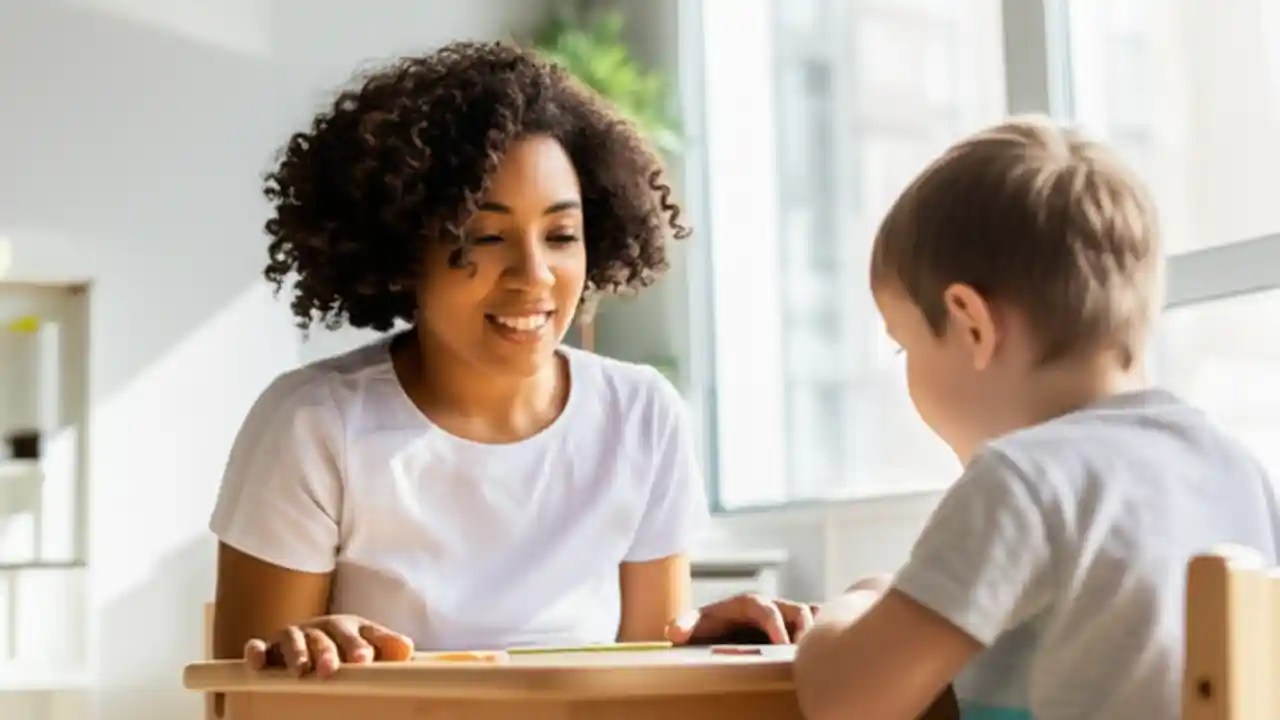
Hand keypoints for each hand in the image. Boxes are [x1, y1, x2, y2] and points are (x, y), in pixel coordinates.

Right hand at [244, 614, 413, 677]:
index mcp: (347, 628)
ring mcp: (293, 638)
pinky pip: (259, 647)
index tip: (364, 659)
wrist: (313, 641)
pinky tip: (256, 662)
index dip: (358, 645)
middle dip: (327, 652)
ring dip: (296, 653)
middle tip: (331, 669)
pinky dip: (255, 652)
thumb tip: (408, 649)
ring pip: (293, 639)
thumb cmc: (346, 648)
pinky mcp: (268, 650)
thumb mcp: (370, 644)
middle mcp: (319, 629)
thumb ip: (388, 647)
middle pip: (324, 637)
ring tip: (300, 671)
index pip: (355, 633)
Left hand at [665, 594, 819, 645]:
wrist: (717, 628)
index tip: (783, 648)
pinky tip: (831, 653)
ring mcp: (788, 616)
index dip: (776, 628)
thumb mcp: (696, 624)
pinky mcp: (797, 627)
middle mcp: (773, 606)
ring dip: (819, 631)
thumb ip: (685, 624)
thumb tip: (674, 631)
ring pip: (814, 615)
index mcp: (751, 603)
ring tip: (823, 656)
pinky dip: (827, 631)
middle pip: (800, 610)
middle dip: (806, 630)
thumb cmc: (708, 627)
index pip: (768, 610)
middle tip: (807, 656)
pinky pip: (820, 622)